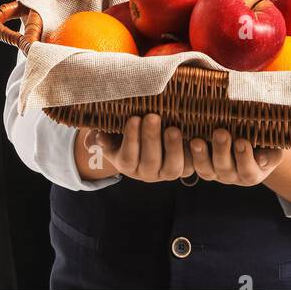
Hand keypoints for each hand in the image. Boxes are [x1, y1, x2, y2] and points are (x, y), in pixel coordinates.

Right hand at [75, 115, 193, 182]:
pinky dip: (194, 154)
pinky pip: (191, 166)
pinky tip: (195, 137)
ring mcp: (167, 171)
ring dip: (173, 148)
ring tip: (173, 128)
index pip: (128, 157)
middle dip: (151, 138)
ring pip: (172, 167)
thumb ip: (103, 132)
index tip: (134, 118)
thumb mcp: (112, 130)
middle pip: (150, 161)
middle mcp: (147, 172)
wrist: (146, 135)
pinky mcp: (185, 168)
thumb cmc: (127, 128)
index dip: (131, 139)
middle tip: (152, 117)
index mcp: (127, 163)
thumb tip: (95, 137)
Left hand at [188, 129, 283, 185]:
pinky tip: (183, 139)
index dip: (244, 158)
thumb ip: (271, 154)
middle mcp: (231, 176)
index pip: (248, 171)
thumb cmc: (263, 142)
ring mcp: (214, 171)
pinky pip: (191, 163)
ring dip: (200, 155)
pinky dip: (187, 153)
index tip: (242, 142)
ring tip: (197, 141)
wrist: (247, 138)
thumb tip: (263, 159)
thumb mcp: (272, 147)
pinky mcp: (199, 163)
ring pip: (205, 169)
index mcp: (251, 174)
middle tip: (220, 133)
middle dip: (222, 151)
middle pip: (225, 169)